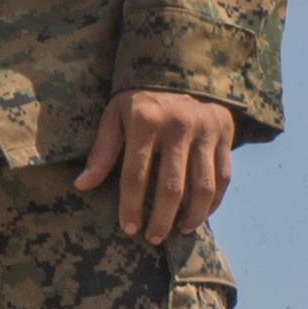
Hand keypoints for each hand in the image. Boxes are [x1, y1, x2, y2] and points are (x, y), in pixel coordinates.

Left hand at [79, 87, 240, 244]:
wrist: (181, 70)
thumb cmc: (140, 100)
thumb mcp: (115, 116)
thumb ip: (102, 150)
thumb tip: (82, 185)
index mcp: (146, 120)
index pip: (136, 175)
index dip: (131, 206)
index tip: (129, 229)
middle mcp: (179, 125)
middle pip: (172, 187)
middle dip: (161, 219)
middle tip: (153, 238)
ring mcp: (205, 130)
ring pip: (203, 186)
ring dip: (192, 216)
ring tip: (179, 231)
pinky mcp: (225, 134)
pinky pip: (223, 177)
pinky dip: (213, 202)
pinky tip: (200, 214)